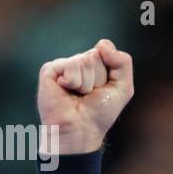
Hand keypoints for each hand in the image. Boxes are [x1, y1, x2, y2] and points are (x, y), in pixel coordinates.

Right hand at [36, 39, 134, 155]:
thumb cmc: (100, 113)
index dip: (110, 74)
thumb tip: (102, 44)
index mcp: (94, 64)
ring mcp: (63, 66)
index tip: (102, 90)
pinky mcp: (49, 70)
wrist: (81, 130)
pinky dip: (74, 82)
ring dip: (87, 83)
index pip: (106, 51)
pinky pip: (70, 66)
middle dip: (98, 79)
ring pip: (84, 61)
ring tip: (78, 95)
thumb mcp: (123, 88)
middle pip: (96, 56)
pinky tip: (66, 91)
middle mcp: (78, 62)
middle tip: (89, 95)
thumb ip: (123, 62)